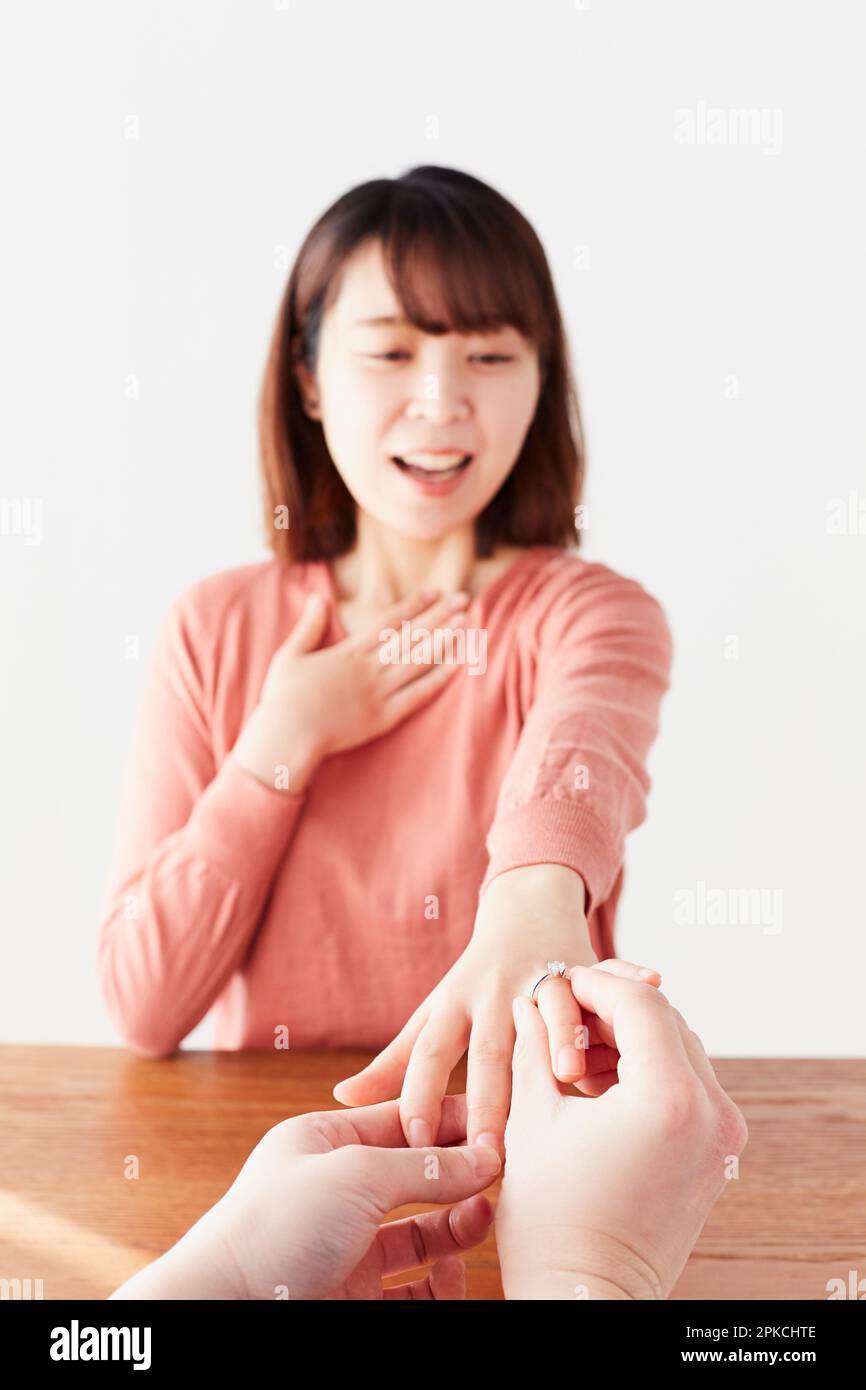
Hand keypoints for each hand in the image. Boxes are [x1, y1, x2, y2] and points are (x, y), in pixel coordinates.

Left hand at [110, 1095, 498, 1300]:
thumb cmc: (273, 1228)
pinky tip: (453, 1272)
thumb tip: (484, 1156)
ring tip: (482, 1221)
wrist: (226, 1310)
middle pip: (416, 1178)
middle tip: (502, 1179)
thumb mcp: (355, 1175)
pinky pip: (413, 1286)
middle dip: (459, 1178)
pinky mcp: (353, 1295)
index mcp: (323, 1144)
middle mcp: (335, 1192)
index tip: (498, 1130)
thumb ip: (424, 1165)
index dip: (449, 1124)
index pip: (401, 1122)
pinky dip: (440, 1280)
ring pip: (420, 1233)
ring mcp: (345, 1246)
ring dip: (457, 1228)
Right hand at [231, 586, 470, 790]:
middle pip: (411, 637)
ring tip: (465, 623)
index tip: (434, 592)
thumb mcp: (289, 655)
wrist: (287, 738)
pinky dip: (439, 679)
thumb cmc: (283, 699)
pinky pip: (418, 695)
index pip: (389, 622)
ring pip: (418, 662)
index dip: (414, 605)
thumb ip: (308, 626)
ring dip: (444, 641)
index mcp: (348, 653)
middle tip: (462, 598)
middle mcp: (369, 670)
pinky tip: (457, 665)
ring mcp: (379, 694)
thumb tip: (318, 597)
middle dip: (438, 616)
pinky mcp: (384, 718)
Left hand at [333, 867, 606, 1157]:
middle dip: (492, 1098)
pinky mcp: (586, 964)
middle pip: (491, 1047)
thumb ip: (396, 1062)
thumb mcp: (437, 1014)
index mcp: (455, 1004)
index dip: (418, 1093)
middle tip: (491, 1153)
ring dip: (561, 1035)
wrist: (527, 909)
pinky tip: (652, 985)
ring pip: (551, 1006)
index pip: (430, 1052)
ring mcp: (544, 975)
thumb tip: (341, 1101)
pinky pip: (607, 977)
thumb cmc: (479, 980)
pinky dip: (629, 979)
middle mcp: (497, 992)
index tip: (413, 1142)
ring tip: (571, 1076)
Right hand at [496, 960, 749, 1299]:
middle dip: (612, 1010)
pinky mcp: (718, 1154)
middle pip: (666, 1022)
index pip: (639, 1004)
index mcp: (668, 1098)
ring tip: (575, 1053)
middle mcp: (711, 1111)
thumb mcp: (532, 1120)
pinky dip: (649, 1071)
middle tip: (562, 1013)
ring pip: (680, 1050)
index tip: (559, 982)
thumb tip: (528, 1002)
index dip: (595, 984)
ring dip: (631, 1039)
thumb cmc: (550, 1219)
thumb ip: (533, 1048)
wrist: (586, 1300)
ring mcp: (722, 1135)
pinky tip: (600, 1082)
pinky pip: (688, 1086)